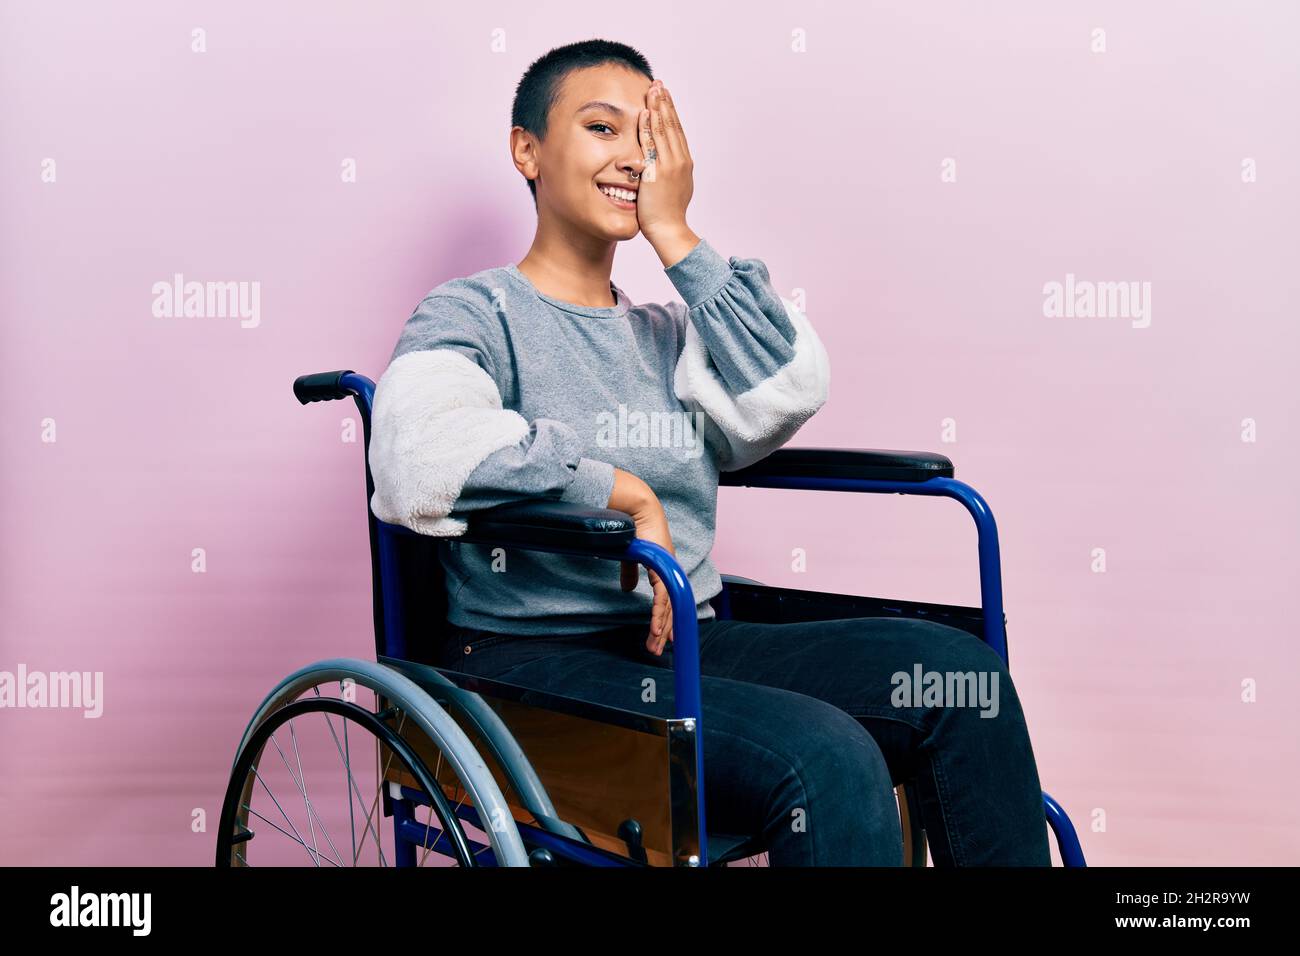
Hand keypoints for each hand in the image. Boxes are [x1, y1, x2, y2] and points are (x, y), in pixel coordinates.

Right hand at [609, 468, 677, 655]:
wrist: (636, 508)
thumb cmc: (633, 527)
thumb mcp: (631, 558)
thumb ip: (630, 574)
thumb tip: (629, 590)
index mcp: (664, 569)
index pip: (668, 600)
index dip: (665, 619)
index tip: (661, 636)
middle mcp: (670, 571)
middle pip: (671, 609)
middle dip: (664, 631)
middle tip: (658, 649)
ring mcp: (668, 570)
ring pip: (669, 608)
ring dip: (662, 628)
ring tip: (656, 645)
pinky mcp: (662, 568)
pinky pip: (663, 598)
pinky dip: (659, 615)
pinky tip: (656, 629)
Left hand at [636, 80, 694, 253]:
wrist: (669, 230)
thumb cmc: (667, 215)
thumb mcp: (672, 189)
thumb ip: (668, 174)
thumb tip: (662, 167)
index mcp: (684, 163)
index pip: (677, 131)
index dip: (670, 112)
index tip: (665, 97)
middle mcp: (680, 160)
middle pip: (672, 125)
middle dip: (665, 103)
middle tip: (659, 84)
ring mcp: (670, 165)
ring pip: (664, 130)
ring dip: (658, 108)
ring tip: (653, 90)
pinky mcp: (658, 172)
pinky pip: (652, 145)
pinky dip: (649, 127)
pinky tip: (645, 112)